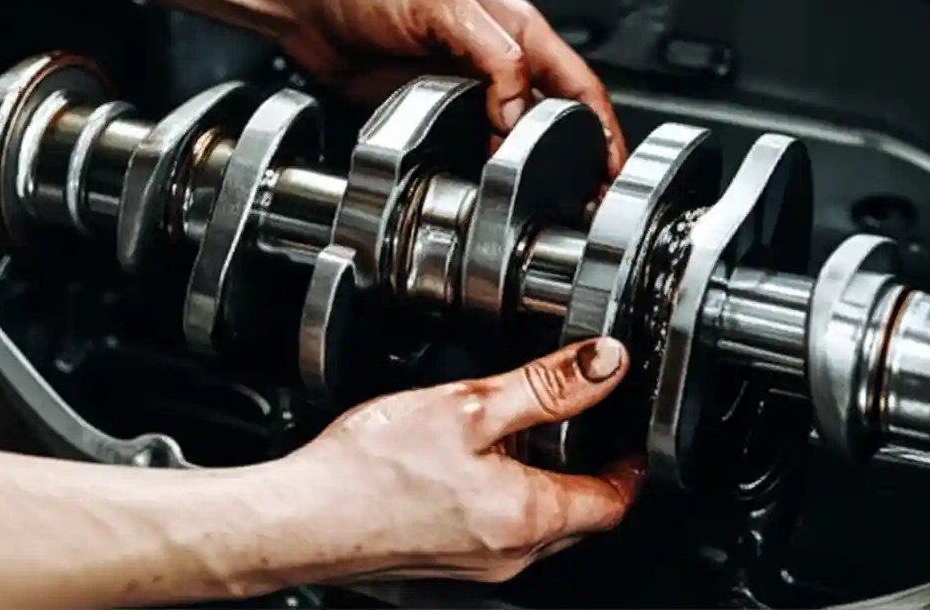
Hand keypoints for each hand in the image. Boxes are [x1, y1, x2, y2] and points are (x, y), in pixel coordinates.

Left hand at [282, 0, 627, 177]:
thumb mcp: (443, 4)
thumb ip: (492, 53)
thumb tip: (519, 109)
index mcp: (515, 30)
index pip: (577, 85)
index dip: (603, 128)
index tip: (616, 169)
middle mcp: (497, 63)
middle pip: (552, 119)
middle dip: (576, 159)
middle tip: (588, 201)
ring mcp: (466, 90)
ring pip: (512, 139)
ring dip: (527, 171)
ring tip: (542, 205)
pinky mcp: (434, 113)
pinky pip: (469, 149)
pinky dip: (483, 173)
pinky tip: (487, 192)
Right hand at [286, 337, 642, 584]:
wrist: (296, 518)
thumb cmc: (369, 471)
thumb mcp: (470, 406)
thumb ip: (545, 384)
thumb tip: (604, 364)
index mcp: (529, 517)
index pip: (614, 501)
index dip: (631, 467)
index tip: (632, 437)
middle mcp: (509, 554)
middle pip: (578, 514)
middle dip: (585, 467)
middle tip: (578, 419)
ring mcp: (474, 564)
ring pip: (534, 521)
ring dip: (538, 477)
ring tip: (513, 431)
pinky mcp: (442, 562)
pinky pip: (494, 528)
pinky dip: (499, 494)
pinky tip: (463, 461)